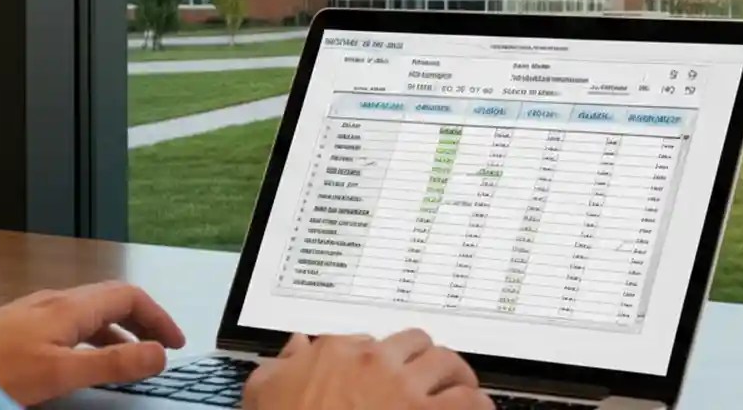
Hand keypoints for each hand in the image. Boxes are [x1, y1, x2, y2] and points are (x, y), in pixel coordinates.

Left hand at [0, 281, 186, 406]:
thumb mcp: (63, 371)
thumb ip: (112, 364)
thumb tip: (157, 354)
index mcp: (69, 306)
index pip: (129, 295)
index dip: (158, 317)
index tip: (175, 342)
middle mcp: (55, 301)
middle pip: (112, 300)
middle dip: (143, 322)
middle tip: (162, 348)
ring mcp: (36, 311)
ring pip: (90, 313)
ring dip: (119, 332)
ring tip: (132, 359)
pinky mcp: (22, 325)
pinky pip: (70, 324)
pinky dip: (93, 338)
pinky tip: (87, 359)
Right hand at [244, 330, 492, 409]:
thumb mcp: (264, 392)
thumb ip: (280, 365)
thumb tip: (295, 345)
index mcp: (334, 353)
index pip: (364, 340)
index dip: (376, 358)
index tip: (380, 374)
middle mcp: (373, 361)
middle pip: (415, 343)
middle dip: (423, 359)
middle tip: (429, 378)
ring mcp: (405, 388)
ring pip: (448, 364)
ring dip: (456, 378)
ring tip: (461, 393)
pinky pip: (470, 401)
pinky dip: (478, 405)